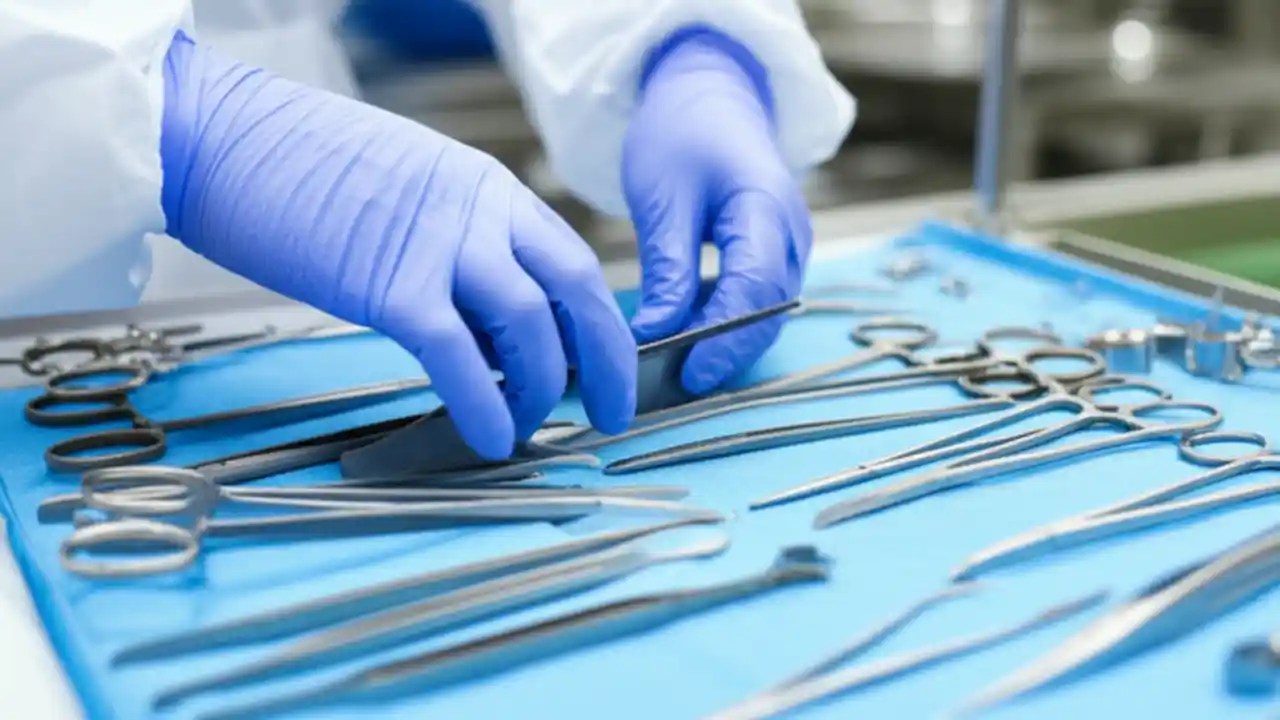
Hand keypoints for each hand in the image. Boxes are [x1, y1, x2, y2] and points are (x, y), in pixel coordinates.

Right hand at [159, 32, 635, 458]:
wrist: (225, 138)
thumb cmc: (305, 170)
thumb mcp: (411, 192)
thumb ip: (459, 248)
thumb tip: (487, 330)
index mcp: (487, 189)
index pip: (573, 260)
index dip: (602, 322)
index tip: (609, 367)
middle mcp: (479, 211)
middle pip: (577, 289)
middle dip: (607, 359)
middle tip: (611, 412)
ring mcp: (438, 244)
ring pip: (529, 325)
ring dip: (541, 389)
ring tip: (527, 427)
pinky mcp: (389, 284)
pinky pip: (459, 358)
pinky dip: (484, 406)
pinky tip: (489, 439)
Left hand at [624, 27, 811, 394]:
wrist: (710, 95)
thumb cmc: (682, 134)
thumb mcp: (663, 196)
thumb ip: (667, 268)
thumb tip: (655, 334)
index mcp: (766, 207)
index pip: (754, 289)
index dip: (722, 339)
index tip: (684, 372)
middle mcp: (792, 233)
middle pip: (767, 312)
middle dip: (724, 353)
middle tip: (670, 384)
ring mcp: (789, 247)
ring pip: (766, 314)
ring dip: (725, 344)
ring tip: (672, 370)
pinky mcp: (775, 256)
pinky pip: (758, 303)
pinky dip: (727, 325)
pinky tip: (687, 340)